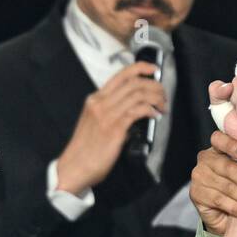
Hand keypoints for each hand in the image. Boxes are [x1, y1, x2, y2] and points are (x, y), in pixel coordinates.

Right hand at [55, 61, 166, 194]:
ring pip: (138, 94)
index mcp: (94, 100)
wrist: (73, 168)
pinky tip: (154, 115)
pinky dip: (150, 110)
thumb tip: (132, 111)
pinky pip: (138, 110)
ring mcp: (107, 115)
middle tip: (162, 95)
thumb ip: (110, 112)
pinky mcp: (115, 128)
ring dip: (156, 98)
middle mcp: (100, 104)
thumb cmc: (84, 150)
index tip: (153, 70)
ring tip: (161, 106)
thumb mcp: (93, 123)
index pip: (121, 75)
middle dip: (154, 85)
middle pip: (134, 82)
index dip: (141, 67)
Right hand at [190, 132, 236, 233]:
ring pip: (226, 187)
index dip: (233, 145)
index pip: (219, 139)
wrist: (226, 213)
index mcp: (218, 147)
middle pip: (227, 168)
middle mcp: (205, 160)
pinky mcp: (196, 194)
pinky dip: (236, 208)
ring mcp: (198, 177)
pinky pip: (219, 201)